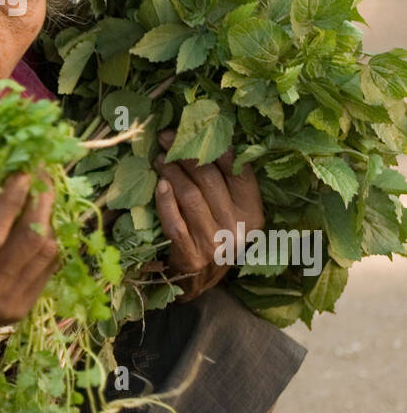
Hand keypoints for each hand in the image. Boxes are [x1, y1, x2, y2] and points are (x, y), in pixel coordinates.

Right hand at [0, 173, 58, 412]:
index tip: (21, 168)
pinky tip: (39, 219)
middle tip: (39, 169)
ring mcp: (8, 303)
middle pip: (31, 238)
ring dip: (48, 216)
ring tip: (41, 190)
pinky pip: (46, 268)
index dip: (12, 197)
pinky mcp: (19, 310)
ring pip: (46, 252)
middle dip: (41, 198)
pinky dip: (47, 239)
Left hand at [153, 130, 263, 302]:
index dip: (214, 147)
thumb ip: (227, 182)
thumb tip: (209, 138)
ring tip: (159, 159)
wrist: (200, 281)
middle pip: (210, 179)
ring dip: (172, 172)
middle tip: (167, 139)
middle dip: (185, 154)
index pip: (238, 171)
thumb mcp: (232, 211)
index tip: (192, 131)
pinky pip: (175, 222)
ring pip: (191, 197)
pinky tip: (159, 185)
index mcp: (252, 213)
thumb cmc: (216, 235)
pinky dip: (165, 201)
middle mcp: (237, 229)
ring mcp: (215, 244)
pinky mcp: (191, 256)